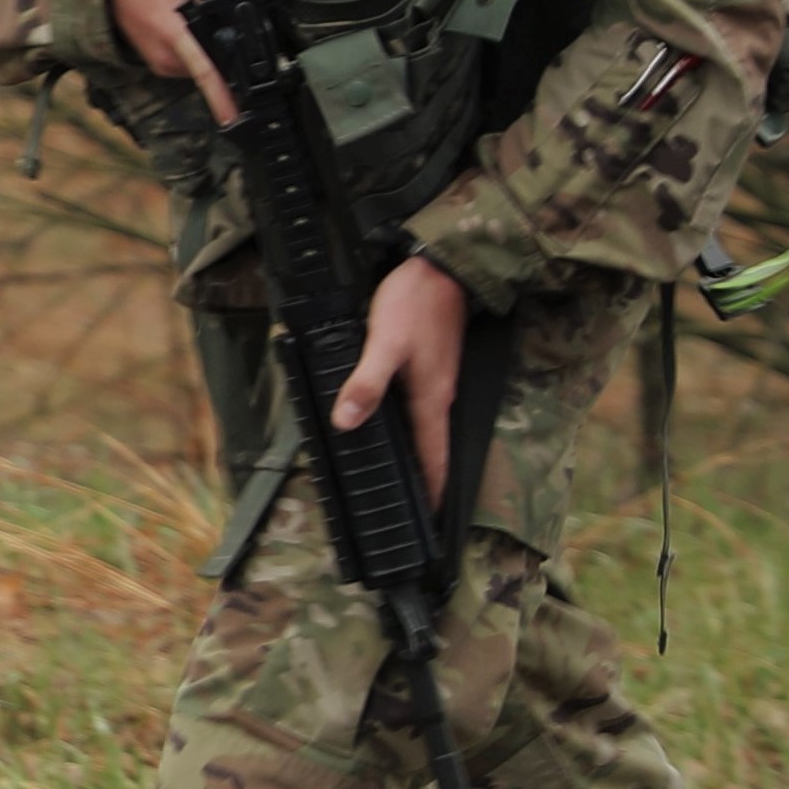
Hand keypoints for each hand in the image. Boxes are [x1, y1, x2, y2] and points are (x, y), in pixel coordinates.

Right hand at [107, 0, 237, 124]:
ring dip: (209, 47)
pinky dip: (195, 47)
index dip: (222, 96)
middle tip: (227, 14)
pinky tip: (189, 21)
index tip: (235, 118)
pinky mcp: (156, 60)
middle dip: (226, 50)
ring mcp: (157, 60)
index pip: (203, 71)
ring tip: (198, 9)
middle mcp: (161, 55)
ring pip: (199, 66)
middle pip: (210, 67)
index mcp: (170, 31)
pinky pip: (187, 62)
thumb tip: (239, 9)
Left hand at [332, 253, 468, 509]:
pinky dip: (410, 427)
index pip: (434, 460)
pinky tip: (389, 425)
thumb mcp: (383, 343)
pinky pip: (421, 408)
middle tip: (406, 509)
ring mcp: (437, 381)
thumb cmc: (414, 303)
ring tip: (397, 477)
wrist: (442, 266)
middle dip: (422, 481)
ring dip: (416, 455)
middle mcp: (438, 397)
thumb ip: (366, 382)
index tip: (427, 523)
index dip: (431, 493)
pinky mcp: (431, 366)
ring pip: (426, 429)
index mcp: (430, 400)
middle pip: (432, 450)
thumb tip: (346, 423)